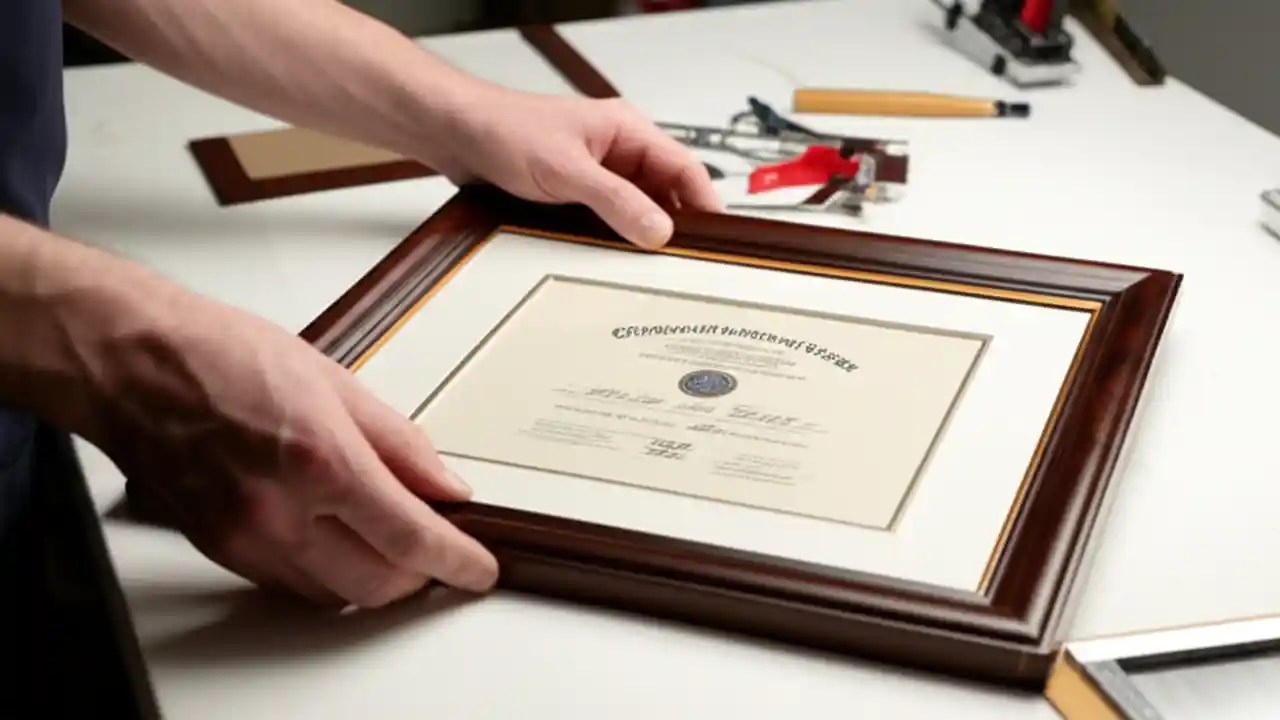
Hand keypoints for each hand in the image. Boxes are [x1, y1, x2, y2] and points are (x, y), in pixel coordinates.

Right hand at [81, 281, 497, 607]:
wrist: (135, 365)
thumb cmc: (222, 356)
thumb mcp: (336, 381)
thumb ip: (401, 443)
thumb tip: (445, 485)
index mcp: (322, 460)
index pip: (412, 537)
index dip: (457, 561)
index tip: (478, 568)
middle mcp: (282, 511)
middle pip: (379, 584)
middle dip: (419, 573)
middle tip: (435, 545)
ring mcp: (248, 538)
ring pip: (336, 595)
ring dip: (373, 577)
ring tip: (383, 535)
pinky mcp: (222, 550)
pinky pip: (293, 586)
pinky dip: (327, 573)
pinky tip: (334, 536)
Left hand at [432, 88, 721, 248]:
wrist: (456, 134)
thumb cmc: (506, 130)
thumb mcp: (567, 170)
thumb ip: (616, 201)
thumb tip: (659, 231)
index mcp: (627, 131)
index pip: (685, 169)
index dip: (703, 205)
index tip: (715, 240)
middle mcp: (617, 151)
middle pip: (664, 194)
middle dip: (673, 226)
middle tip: (682, 264)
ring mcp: (596, 174)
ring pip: (636, 210)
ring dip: (640, 235)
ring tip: (649, 267)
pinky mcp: (575, 194)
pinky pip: (608, 219)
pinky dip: (614, 238)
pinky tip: (613, 259)